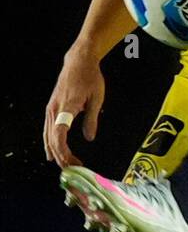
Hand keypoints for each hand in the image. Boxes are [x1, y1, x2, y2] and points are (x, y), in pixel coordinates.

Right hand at [44, 47, 104, 166]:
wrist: (79, 61)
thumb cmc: (90, 77)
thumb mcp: (97, 99)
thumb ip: (92, 120)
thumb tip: (89, 138)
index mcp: (65, 107)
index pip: (59, 136)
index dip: (64, 152)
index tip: (74, 163)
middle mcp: (54, 110)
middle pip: (52, 140)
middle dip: (61, 157)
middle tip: (73, 170)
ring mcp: (51, 109)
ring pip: (48, 135)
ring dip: (55, 152)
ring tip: (64, 165)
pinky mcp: (52, 108)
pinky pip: (48, 129)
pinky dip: (51, 142)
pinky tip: (53, 152)